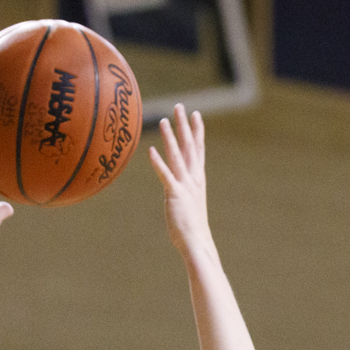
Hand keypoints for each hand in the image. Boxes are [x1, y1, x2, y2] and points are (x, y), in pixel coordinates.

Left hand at [148, 104, 211, 256]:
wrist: (197, 242)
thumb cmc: (192, 227)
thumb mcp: (190, 204)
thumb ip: (185, 193)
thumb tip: (179, 190)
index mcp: (198, 179)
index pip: (199, 150)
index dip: (197, 131)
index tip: (195, 115)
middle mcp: (194, 178)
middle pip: (190, 146)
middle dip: (185, 126)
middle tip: (180, 107)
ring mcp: (185, 186)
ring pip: (177, 156)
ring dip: (170, 137)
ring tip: (163, 120)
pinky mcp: (175, 195)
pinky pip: (165, 175)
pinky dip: (158, 163)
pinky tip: (150, 151)